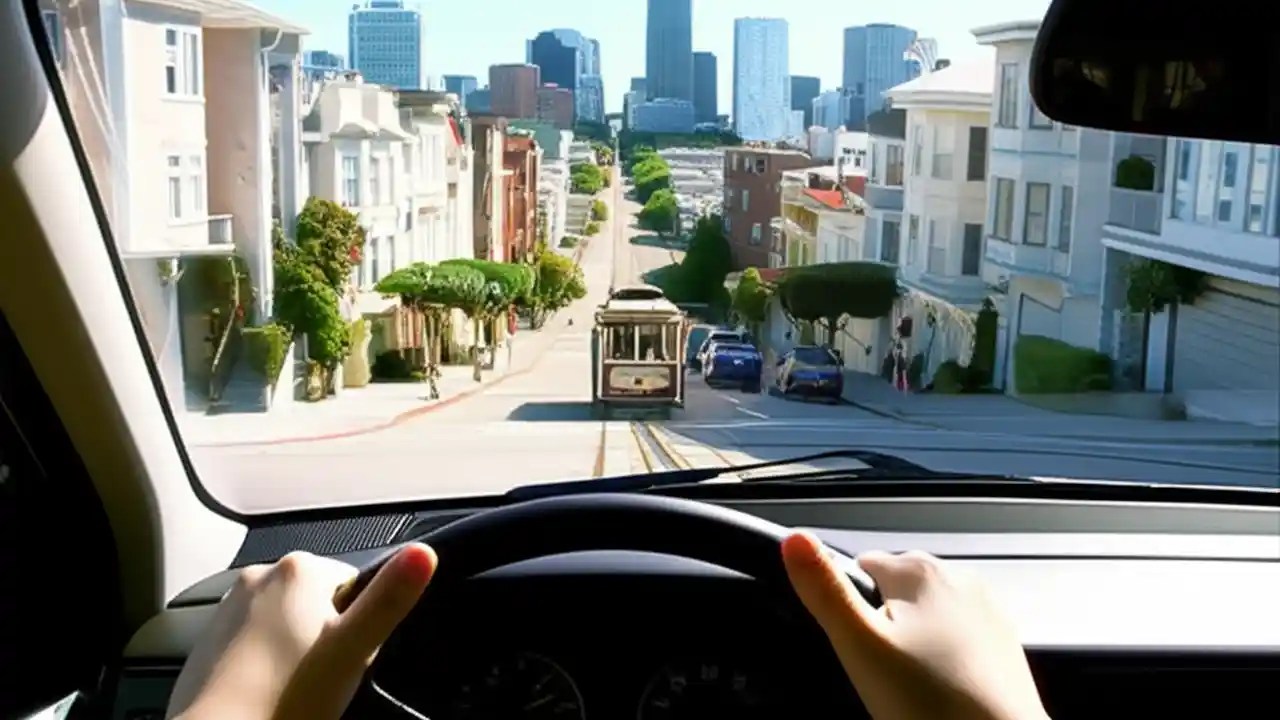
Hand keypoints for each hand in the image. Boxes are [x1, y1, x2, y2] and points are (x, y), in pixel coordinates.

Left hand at [167, 544, 435, 719]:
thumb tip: (425, 553)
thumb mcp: (354, 649)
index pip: (355, 585)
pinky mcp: (210, 635)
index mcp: (301, 569)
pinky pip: (254, 641)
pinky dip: (265, 662)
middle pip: (319, 602)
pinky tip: (267, 689)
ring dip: (294, 648)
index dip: (358, 625)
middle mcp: (261, 575)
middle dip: (326, 635)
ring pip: (286, 621)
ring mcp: (230, 604)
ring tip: (291, 687)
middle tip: (321, 676)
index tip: (346, 656)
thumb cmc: (286, 697)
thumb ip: (390, 599)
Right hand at [782, 533, 1047, 719]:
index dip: (849, 609)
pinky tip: (939, 691)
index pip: (859, 567)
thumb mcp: (860, 647)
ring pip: (925, 617)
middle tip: (883, 674)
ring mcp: (986, 610)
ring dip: (912, 644)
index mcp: (919, 571)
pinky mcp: (1002, 643)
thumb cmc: (932, 704)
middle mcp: (958, 578)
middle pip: (893, 592)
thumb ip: (825, 591)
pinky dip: (942, 661)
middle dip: (881, 626)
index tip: (857, 647)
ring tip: (914, 687)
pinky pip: (955, 641)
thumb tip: (793, 539)